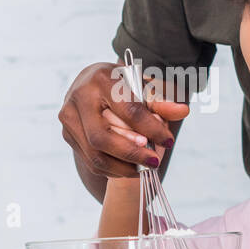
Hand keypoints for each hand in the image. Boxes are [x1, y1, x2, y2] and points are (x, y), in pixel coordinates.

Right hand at [59, 62, 188, 180]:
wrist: (91, 82)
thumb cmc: (122, 85)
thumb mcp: (143, 87)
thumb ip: (161, 102)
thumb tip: (182, 112)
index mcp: (101, 79)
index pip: (128, 111)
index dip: (151, 130)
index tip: (169, 141)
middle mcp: (79, 97)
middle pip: (102, 138)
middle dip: (132, 154)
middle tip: (155, 161)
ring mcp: (69, 117)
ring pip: (94, 155)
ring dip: (122, 167)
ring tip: (144, 167)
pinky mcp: (67, 134)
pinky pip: (90, 161)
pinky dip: (112, 169)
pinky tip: (129, 168)